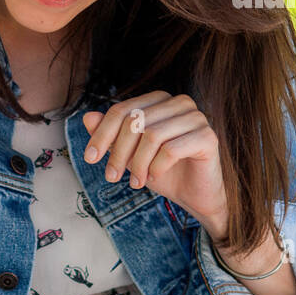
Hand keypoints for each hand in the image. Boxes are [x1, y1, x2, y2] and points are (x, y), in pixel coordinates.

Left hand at [82, 91, 228, 231]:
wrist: (194, 194)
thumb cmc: (161, 170)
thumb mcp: (129, 153)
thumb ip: (110, 134)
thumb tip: (87, 117)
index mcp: (159, 100)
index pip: (122, 111)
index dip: (102, 134)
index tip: (90, 159)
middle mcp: (179, 102)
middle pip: (135, 121)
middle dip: (118, 153)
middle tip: (112, 177)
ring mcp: (196, 118)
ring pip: (152, 135)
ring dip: (138, 164)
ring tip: (136, 182)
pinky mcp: (208, 137)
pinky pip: (171, 149)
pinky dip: (157, 167)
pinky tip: (155, 176)